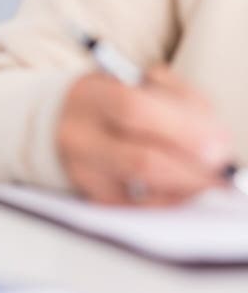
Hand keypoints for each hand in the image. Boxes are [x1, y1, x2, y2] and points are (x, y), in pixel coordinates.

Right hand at [57, 67, 232, 206]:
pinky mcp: (90, 197)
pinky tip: (181, 186)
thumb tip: (217, 147)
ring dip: (187, 185)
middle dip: (192, 170)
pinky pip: (141, 208)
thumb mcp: (146, 83)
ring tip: (205, 176)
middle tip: (221, 171)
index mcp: (90, 95)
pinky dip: (171, 199)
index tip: (217, 146)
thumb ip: (183, 104)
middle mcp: (77, 135)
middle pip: (141, 160)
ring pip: (144, 191)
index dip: (182, 131)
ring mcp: (81, 171)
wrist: (72, 121)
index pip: (133, 110)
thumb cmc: (118, 100)